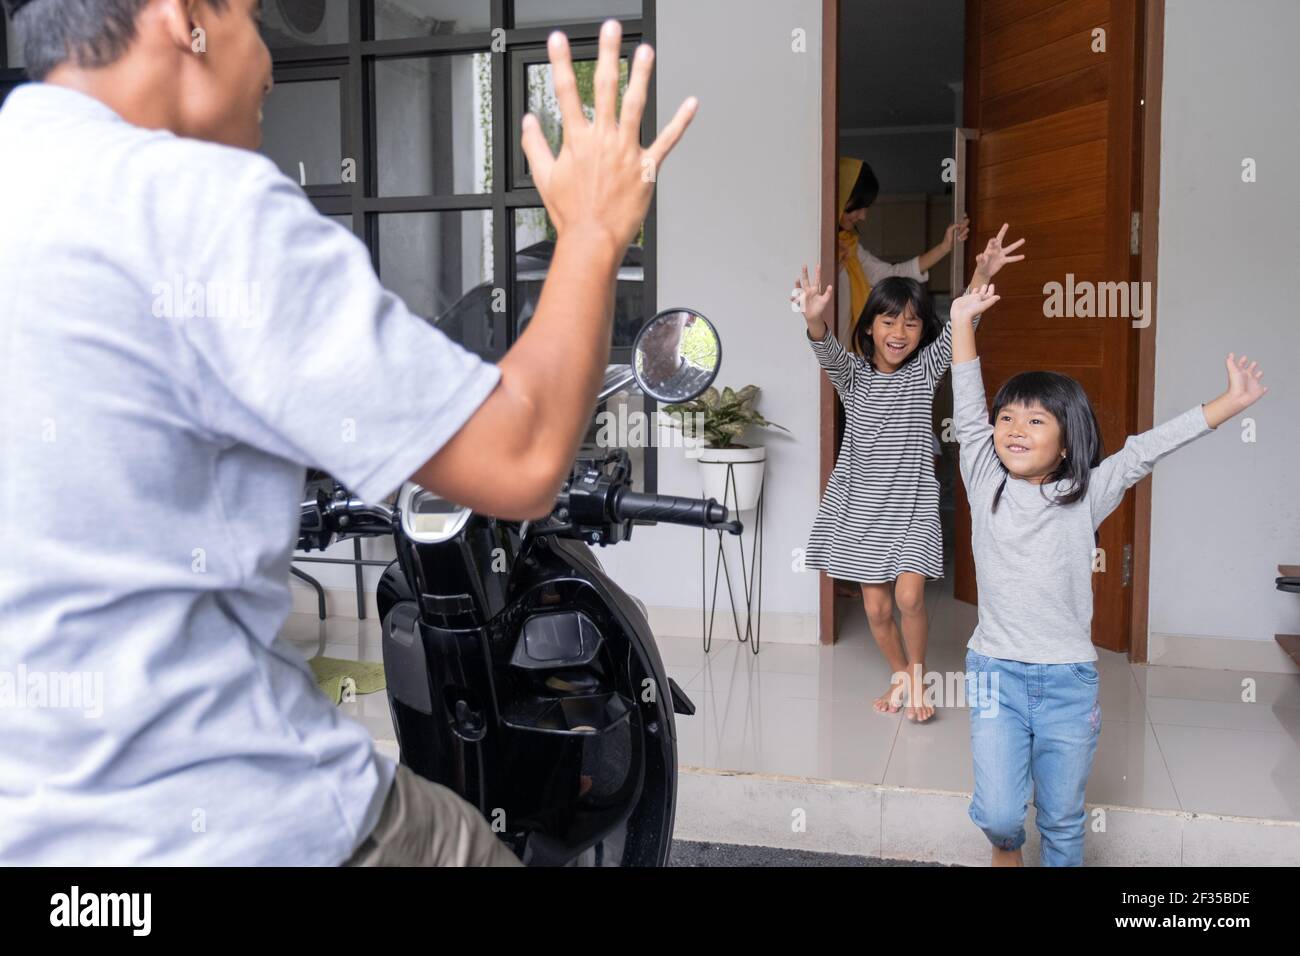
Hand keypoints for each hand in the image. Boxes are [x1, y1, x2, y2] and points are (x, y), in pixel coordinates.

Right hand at [520, 21, 697, 248]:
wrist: (593, 239)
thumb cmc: (571, 213)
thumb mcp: (544, 178)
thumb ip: (535, 145)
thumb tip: (528, 122)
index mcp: (577, 141)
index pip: (565, 92)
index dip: (561, 62)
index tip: (559, 39)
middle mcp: (603, 140)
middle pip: (604, 88)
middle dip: (608, 54)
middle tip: (611, 29)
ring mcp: (627, 152)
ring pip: (636, 105)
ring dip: (641, 75)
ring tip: (646, 51)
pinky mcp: (647, 168)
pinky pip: (667, 141)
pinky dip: (681, 122)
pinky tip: (691, 104)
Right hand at [793, 264, 833, 326]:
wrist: (814, 316)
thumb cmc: (819, 308)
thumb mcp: (825, 300)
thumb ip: (828, 293)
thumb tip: (830, 286)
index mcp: (815, 290)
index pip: (817, 279)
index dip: (817, 272)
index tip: (818, 265)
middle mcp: (809, 290)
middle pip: (806, 280)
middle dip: (805, 273)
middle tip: (804, 265)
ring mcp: (803, 295)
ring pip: (800, 287)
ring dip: (798, 284)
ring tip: (797, 279)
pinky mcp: (800, 301)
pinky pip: (796, 298)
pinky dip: (794, 298)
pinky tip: (792, 297)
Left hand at [944, 218, 970, 250]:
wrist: (947, 246)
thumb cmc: (947, 238)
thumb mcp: (949, 230)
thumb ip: (954, 226)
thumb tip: (959, 224)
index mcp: (955, 224)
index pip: (961, 218)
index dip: (964, 216)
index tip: (965, 216)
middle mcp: (959, 227)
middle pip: (966, 223)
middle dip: (964, 226)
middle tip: (960, 229)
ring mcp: (961, 232)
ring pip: (967, 229)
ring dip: (962, 234)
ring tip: (958, 237)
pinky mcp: (963, 237)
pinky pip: (966, 236)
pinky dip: (963, 238)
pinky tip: (959, 239)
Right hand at [950, 283, 1000, 323]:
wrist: (960, 316)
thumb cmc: (971, 312)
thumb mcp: (983, 305)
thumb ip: (990, 301)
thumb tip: (999, 297)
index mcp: (982, 301)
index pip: (988, 295)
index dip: (991, 290)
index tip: (992, 284)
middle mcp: (976, 301)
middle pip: (982, 294)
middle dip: (985, 289)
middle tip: (987, 284)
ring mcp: (970, 300)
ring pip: (976, 294)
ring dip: (978, 290)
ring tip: (980, 286)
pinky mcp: (964, 300)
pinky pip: (969, 295)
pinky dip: (972, 292)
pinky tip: (973, 290)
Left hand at [974, 222, 1025, 278]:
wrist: (984, 272)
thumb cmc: (981, 266)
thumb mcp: (980, 263)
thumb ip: (980, 259)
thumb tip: (981, 255)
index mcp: (989, 248)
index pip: (992, 241)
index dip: (993, 241)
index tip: (994, 240)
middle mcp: (996, 249)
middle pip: (1000, 239)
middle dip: (1002, 232)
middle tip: (1006, 224)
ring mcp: (1000, 254)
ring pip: (1010, 248)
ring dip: (1016, 244)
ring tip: (1023, 240)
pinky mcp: (1003, 261)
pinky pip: (1011, 259)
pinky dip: (1017, 258)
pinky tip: (1023, 256)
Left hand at [1224, 353, 1267, 411]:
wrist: (1238, 397)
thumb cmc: (1235, 384)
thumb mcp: (1233, 371)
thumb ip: (1230, 362)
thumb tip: (1230, 354)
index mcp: (1242, 373)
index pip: (1242, 365)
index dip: (1243, 361)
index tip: (1244, 357)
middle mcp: (1247, 378)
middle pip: (1250, 370)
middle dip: (1252, 366)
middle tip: (1254, 363)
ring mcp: (1253, 384)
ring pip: (1257, 378)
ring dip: (1259, 375)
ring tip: (1260, 372)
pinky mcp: (1258, 391)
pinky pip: (1262, 390)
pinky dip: (1265, 389)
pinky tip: (1266, 388)